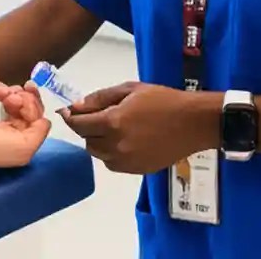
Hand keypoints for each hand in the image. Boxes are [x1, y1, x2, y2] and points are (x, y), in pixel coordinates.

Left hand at [61, 82, 218, 174]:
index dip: (70, 117)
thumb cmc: (164, 100)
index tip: (67, 111)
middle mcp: (116, 145)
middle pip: (87, 141)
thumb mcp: (130, 90)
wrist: (193, 123)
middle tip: (94, 117)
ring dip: (97, 142)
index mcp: (113, 122)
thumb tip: (77, 106)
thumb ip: (101, 98)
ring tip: (111, 129)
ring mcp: (127, 161)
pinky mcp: (137, 170)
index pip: (79, 124)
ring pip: (98, 154)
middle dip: (86, 128)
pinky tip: (123, 141)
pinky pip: (113, 164)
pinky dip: (111, 153)